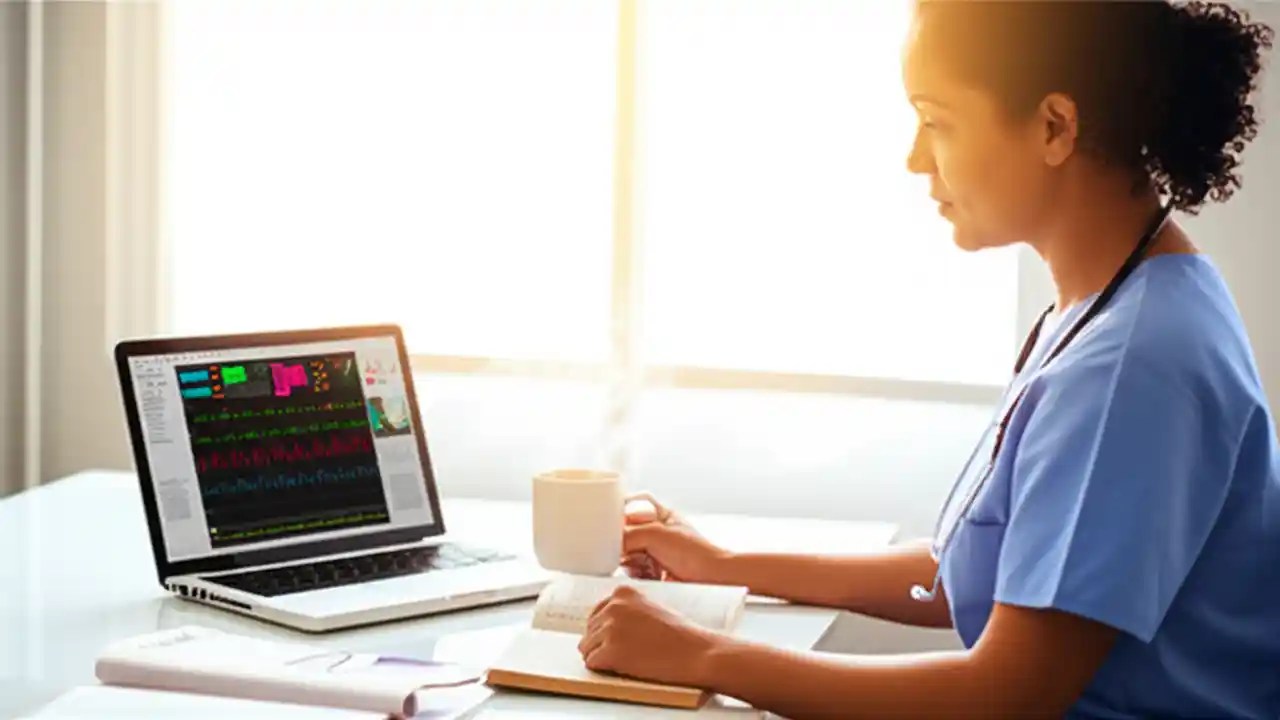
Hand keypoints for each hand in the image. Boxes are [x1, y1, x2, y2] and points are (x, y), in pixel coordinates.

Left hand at [577, 585, 725, 687]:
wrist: (696, 652)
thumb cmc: (680, 634)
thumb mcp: (651, 608)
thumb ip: (627, 609)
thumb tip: (605, 622)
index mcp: (623, 592)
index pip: (597, 613)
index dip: (607, 630)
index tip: (621, 637)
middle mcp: (613, 606)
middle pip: (589, 630)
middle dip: (603, 643)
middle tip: (627, 651)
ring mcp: (610, 628)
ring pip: (586, 648)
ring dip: (602, 656)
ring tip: (628, 659)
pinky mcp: (610, 652)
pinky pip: (592, 663)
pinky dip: (604, 668)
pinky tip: (623, 667)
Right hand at [620, 500, 730, 582]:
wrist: (711, 579)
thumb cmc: (693, 552)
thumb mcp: (655, 534)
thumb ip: (627, 535)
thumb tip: (609, 542)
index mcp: (660, 516)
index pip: (632, 509)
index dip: (621, 517)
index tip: (609, 524)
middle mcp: (657, 533)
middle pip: (627, 535)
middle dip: (624, 543)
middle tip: (627, 548)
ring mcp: (655, 553)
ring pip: (627, 554)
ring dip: (630, 560)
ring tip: (642, 563)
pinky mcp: (653, 573)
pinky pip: (633, 571)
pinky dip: (634, 573)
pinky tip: (644, 574)